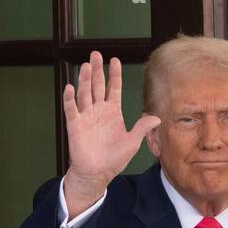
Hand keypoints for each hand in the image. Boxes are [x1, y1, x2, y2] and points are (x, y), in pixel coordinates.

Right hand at [61, 51, 160, 215]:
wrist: (97, 173)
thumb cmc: (114, 159)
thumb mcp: (132, 143)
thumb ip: (142, 128)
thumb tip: (157, 117)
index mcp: (112, 113)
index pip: (114, 89)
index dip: (114, 75)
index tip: (115, 60)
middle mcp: (98, 111)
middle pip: (97, 86)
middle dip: (97, 70)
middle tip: (95, 54)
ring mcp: (86, 117)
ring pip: (84, 94)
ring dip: (84, 80)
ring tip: (86, 66)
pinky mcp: (75, 126)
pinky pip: (71, 110)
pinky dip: (70, 99)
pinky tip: (70, 87)